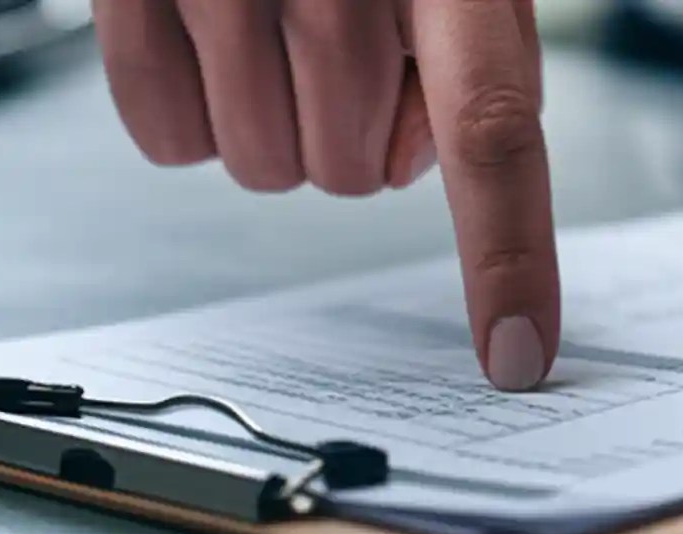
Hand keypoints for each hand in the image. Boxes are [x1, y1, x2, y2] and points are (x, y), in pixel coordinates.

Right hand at [91, 0, 558, 391]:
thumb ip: (471, 67)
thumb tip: (411, 167)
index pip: (492, 135)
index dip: (508, 257)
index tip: (518, 353)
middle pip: (357, 176)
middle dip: (360, 133)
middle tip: (348, 48)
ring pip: (266, 171)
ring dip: (280, 124)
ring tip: (277, 31)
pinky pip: (164, 141)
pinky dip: (194, 115)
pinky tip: (214, 41)